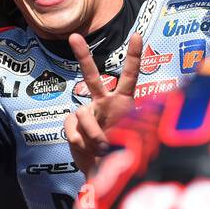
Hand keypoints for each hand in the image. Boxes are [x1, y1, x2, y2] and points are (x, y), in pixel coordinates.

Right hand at [63, 33, 140, 175]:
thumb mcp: (129, 140)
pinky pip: (73, 130)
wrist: (104, 172)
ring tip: (103, 148)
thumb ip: (115, 130)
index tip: (137, 35)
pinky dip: (81, 143)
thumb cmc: (122, 153)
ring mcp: (86, 113)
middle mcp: (103, 103)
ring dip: (94, 135)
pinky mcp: (72, 125)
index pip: (129, 76)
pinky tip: (86, 148)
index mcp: (122, 102)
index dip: (134, 56)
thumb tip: (95, 132)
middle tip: (74, 37)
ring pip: (84, 115)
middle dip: (82, 56)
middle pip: (92, 76)